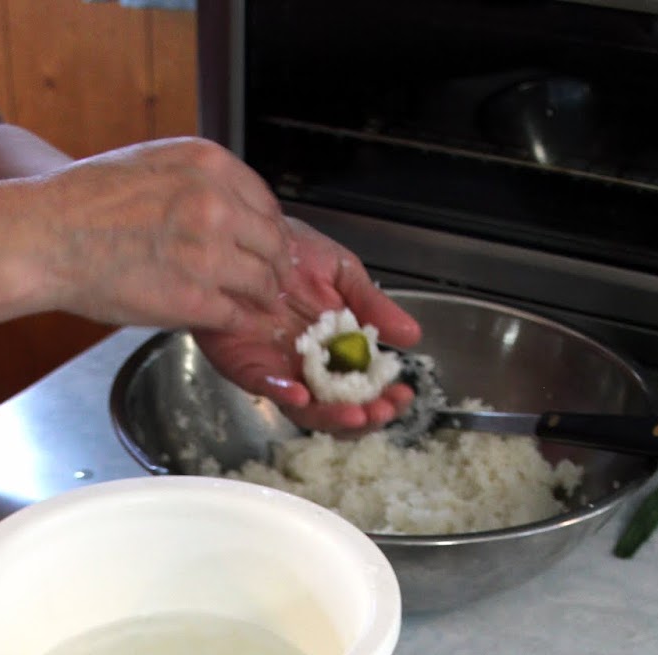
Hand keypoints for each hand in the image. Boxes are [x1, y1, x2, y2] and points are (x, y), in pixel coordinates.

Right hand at [27, 138, 291, 330]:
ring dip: (265, 297)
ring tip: (262, 306)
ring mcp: (208, 254)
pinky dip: (246, 322)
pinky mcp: (194, 299)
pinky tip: (246, 325)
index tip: (267, 244)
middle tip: (274, 281)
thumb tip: (223, 200)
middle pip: (272, 242)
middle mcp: (216, 204)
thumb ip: (194, 178)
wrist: (48, 236)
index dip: (269, 229)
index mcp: (207, 163)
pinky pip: (238, 315)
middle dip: (277, 265)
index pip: (264, 200)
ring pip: (263, 281)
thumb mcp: (150, 161)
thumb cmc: (83, 201)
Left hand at [195, 219, 421, 432]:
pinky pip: (263, 386)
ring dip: (331, 417)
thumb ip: (374, 306)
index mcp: (334, 352)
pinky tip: (304, 394)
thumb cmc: (293, 252)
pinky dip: (283, 393)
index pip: (362, 388)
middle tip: (384, 410)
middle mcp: (307, 369)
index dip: (384, 397)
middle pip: (336, 410)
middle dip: (365, 417)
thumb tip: (413, 337)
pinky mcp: (244, 364)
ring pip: (304, 409)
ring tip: (358, 414)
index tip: (404, 395)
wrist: (247, 234)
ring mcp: (276, 371)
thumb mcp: (344, 275)